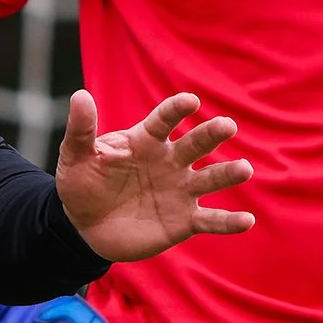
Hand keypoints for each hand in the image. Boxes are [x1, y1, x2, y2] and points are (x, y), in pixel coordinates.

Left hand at [54, 90, 252, 261]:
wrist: (84, 226)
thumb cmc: (82, 184)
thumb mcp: (75, 157)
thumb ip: (81, 129)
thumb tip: (80, 95)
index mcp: (146, 140)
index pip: (164, 120)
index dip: (177, 110)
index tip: (190, 101)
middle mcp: (170, 161)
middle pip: (195, 144)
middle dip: (211, 134)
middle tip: (227, 126)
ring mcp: (180, 190)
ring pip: (210, 179)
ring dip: (228, 173)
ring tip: (244, 169)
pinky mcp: (184, 221)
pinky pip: (210, 220)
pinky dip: (229, 221)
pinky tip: (247, 221)